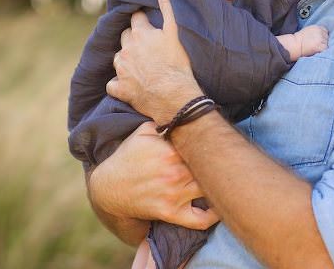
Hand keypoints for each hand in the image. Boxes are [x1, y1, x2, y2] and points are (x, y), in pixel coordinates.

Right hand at [88, 121, 219, 229]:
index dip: (213, 144)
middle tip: (225, 162)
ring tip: (223, 179)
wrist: (108, 187)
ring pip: (209, 190)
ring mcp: (174, 195)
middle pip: (209, 168)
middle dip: (219, 164)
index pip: (203, 146)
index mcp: (171, 151)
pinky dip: (213, 216)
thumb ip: (165, 121)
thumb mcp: (142, 132)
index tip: (217, 143)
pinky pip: (200, 220)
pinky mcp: (171, 213)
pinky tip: (218, 206)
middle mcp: (175, 173)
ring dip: (217, 185)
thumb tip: (184, 113)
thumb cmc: (128, 157)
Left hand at [107, 0, 203, 124]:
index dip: (142, 20)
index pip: (136, 18)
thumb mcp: (176, 31)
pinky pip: (113, 84)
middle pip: (125, 37)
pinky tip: (128, 85)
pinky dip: (118, 84)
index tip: (148, 24)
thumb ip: (167, 6)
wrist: (174, 96)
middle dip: (133, 38)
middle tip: (146, 45)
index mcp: (139, 34)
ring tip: (140, 65)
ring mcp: (121, 70)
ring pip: (118, 59)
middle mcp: (126, 49)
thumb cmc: (178, 63)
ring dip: (126, 59)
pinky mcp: (120, 89)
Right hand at [294, 25, 328, 57]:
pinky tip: (316, 51)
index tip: (318, 40)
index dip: (322, 36)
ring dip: (323, 46)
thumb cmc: (299, 39)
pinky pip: (325, 49)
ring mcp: (321, 39)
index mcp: (317, 27)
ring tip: (315, 48)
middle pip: (327, 37)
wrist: (295, 44)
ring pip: (326, 43)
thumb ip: (316, 31)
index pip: (325, 31)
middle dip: (323, 41)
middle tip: (316, 44)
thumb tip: (323, 35)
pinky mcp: (321, 46)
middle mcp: (320, 32)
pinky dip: (322, 51)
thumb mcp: (309, 30)